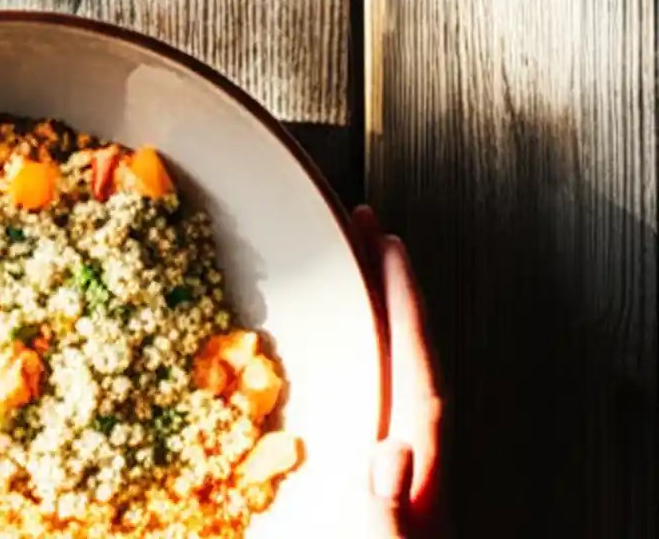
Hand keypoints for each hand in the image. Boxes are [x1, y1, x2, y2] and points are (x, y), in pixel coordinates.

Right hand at [354, 206, 441, 537]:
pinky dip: (344, 370)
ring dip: (364, 319)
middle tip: (360, 225)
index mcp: (418, 475)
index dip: (402, 305)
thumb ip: (393, 523)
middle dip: (384, 288)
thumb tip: (390, 455)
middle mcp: (407, 464)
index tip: (387, 243)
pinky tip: (317, 361)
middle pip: (402, 356)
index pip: (416, 372)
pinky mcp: (356, 490)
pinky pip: (356, 410)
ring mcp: (385, 475)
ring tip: (341, 272)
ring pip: (381, 378)